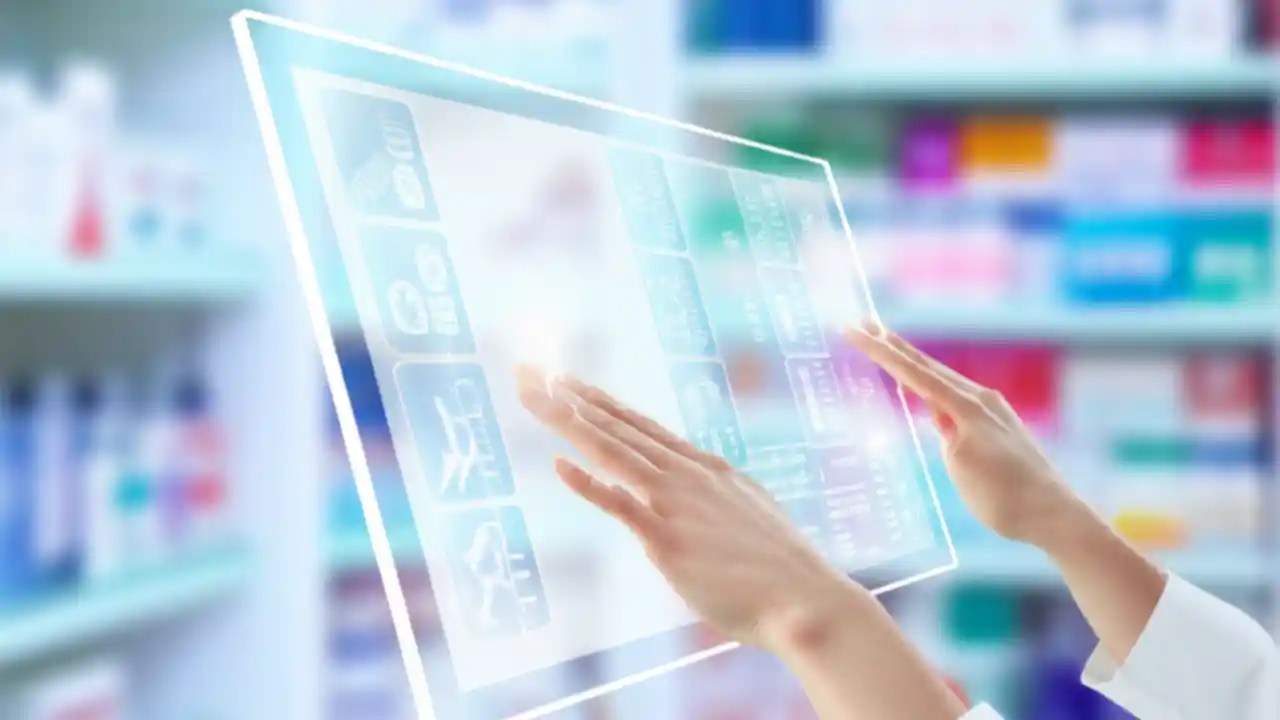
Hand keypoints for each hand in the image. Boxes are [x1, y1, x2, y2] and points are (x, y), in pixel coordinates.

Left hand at [514, 366, 861, 649]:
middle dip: (569, 398)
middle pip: (617, 428)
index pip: (641, 427)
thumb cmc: (781, 570)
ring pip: (613, 450)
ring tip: (534, 395)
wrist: (807, 599)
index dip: (600, 402)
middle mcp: (687, 476)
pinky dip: (588, 482)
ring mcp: (675, 503)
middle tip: (531, 372)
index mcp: (706, 468)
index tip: (568, 381)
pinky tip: (559, 463)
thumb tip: (705, 493)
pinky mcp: (667, 539)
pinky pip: (619, 504)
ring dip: (568, 421)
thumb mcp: (749, 514)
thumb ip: (718, 499)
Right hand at [848, 323, 1090, 549]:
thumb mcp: (962, 466)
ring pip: (942, 379)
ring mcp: (992, 410)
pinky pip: (956, 396)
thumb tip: (942, 417)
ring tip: (888, 345)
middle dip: (895, 345)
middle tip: (865, 322)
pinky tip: (927, 388)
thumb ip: (947, 434)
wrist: (1053, 513)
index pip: (914, 374)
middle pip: (928, 366)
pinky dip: (933, 385)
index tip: (854, 330)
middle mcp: (981, 399)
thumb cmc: (1003, 497)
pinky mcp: (997, 424)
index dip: (881, 352)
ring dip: (913, 363)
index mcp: (967, 406)